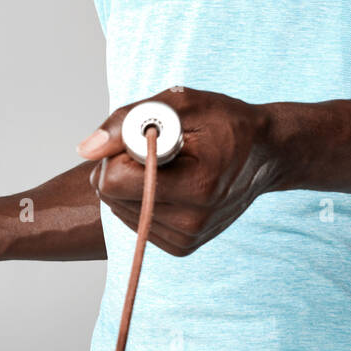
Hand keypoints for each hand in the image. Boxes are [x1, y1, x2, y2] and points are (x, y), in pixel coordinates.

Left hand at [78, 87, 279, 256]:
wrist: (265, 154)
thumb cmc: (226, 122)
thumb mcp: (182, 104)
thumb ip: (128, 120)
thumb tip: (85, 149)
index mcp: (197, 188)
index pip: (114, 182)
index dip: (117, 153)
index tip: (144, 136)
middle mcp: (192, 223)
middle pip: (111, 197)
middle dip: (121, 166)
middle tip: (157, 147)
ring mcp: (188, 239)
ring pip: (119, 210)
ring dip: (131, 183)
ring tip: (168, 164)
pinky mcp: (182, 247)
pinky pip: (134, 220)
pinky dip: (142, 198)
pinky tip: (170, 183)